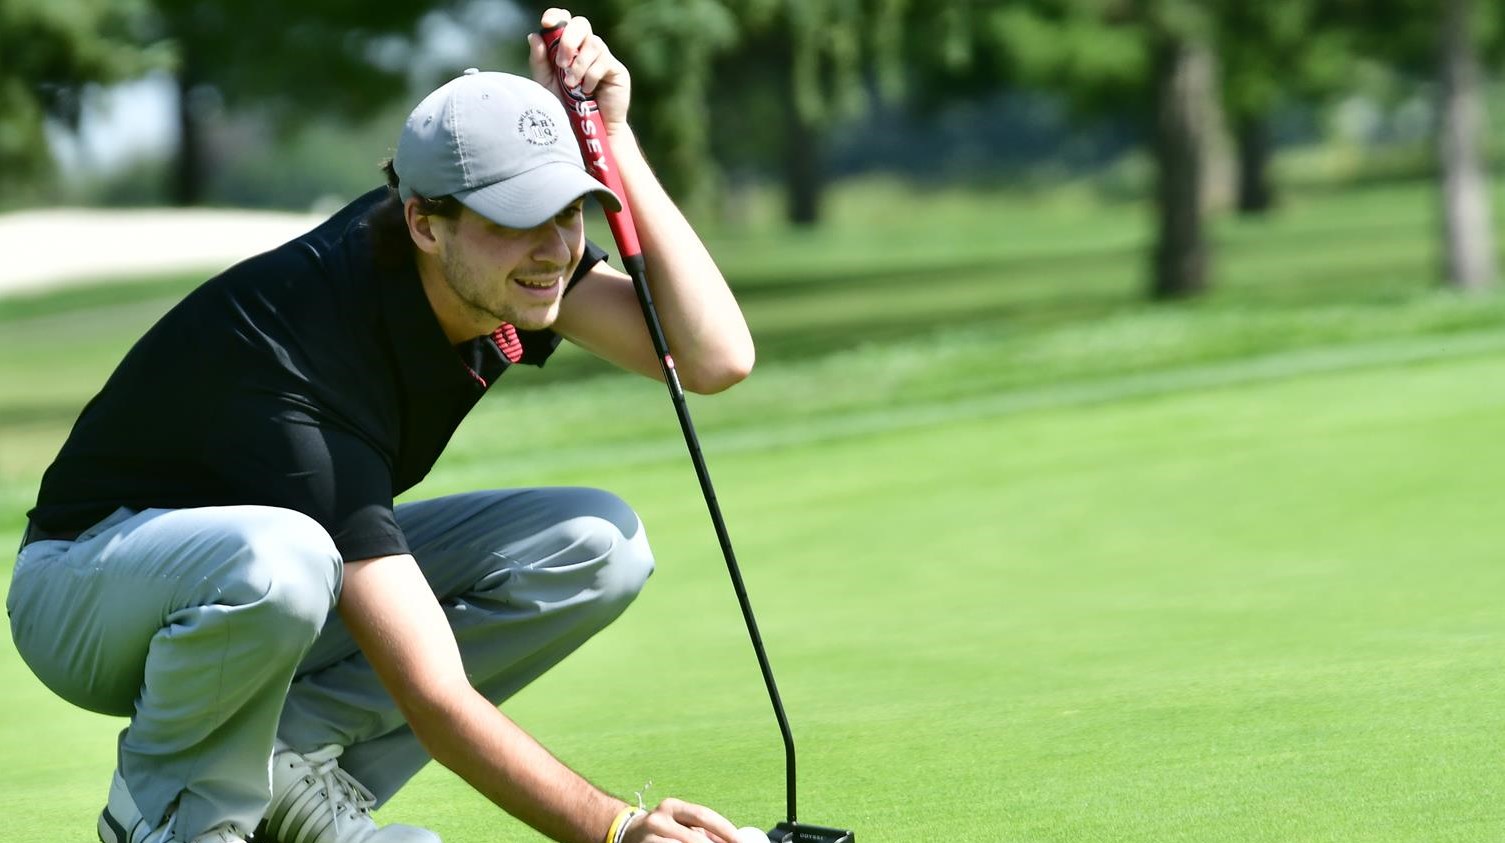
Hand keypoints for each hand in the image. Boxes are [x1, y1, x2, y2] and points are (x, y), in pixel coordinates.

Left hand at [527, 8, 631, 131]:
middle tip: (561, 63)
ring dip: (579, 64)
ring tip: (572, 85)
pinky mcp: (616, 69)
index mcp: (568, 47)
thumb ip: (539, 61)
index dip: (557, 16)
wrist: (588, 132)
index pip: (564, 20)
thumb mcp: (546, 85)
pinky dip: (591, 76)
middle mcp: (586, 48)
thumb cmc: (566, 109)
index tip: (547, 23)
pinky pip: (604, 61)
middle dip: (569, 40)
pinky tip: (587, 90)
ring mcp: (603, 57)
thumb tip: (535, 36)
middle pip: (581, 24)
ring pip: (593, 43)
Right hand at [621, 798, 740, 842]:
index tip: (740, 840)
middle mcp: (659, 819)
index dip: (724, 829)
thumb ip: (703, 831)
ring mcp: (649, 837)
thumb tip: (733, 840)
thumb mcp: (680, 823)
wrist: (627, 834)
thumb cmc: (664, 830)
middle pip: (693, 837)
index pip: (702, 815)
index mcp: (672, 807)